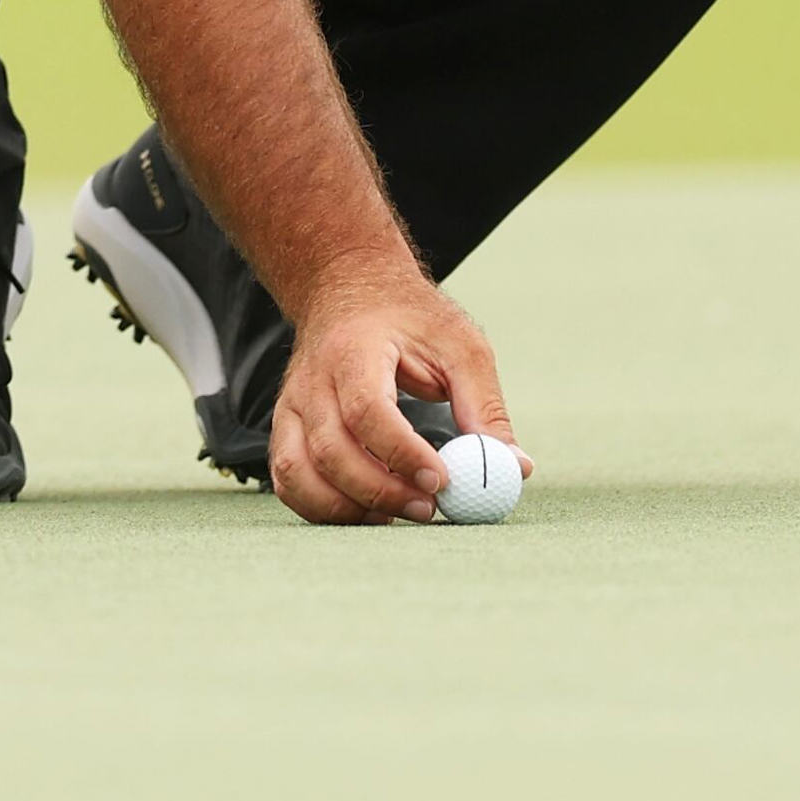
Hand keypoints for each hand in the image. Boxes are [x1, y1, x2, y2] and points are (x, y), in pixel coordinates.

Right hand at [265, 263, 525, 524]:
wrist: (346, 287)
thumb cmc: (410, 319)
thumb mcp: (459, 346)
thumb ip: (484, 406)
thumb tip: (515, 467)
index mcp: (353, 352)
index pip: (366, 410)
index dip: (402, 453)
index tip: (442, 481)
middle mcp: (311, 381)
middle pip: (331, 450)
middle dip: (382, 491)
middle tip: (431, 507)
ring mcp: (291, 406)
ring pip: (299, 472)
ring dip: (348, 508)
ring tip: (400, 512)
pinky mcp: (285, 427)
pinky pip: (289, 479)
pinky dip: (321, 508)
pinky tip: (368, 511)